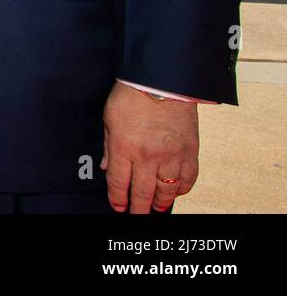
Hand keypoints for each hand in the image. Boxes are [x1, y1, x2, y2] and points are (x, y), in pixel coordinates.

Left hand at [101, 82, 198, 212]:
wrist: (162, 80)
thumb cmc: (131, 94)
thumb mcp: (109, 118)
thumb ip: (108, 146)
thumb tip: (106, 168)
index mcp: (124, 147)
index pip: (119, 183)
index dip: (118, 199)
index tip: (118, 207)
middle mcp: (148, 156)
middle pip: (142, 192)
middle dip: (138, 208)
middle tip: (137, 215)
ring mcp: (171, 156)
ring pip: (166, 191)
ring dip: (160, 203)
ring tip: (156, 208)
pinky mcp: (190, 152)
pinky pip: (188, 179)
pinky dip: (181, 189)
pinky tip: (175, 192)